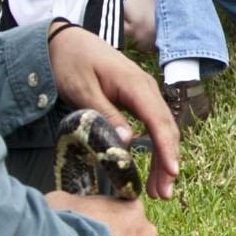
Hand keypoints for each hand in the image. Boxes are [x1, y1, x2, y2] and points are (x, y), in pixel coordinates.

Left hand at [47, 25, 180, 201]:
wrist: (64, 41)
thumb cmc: (72, 62)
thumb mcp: (83, 90)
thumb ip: (105, 115)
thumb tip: (127, 142)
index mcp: (136, 86)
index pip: (159, 122)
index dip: (167, 149)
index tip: (171, 173)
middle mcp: (147, 89)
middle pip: (166, 129)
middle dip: (168, 162)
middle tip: (164, 194)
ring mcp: (144, 93)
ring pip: (162, 129)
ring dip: (164, 159)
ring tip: (160, 189)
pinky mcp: (137, 99)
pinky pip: (153, 125)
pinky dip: (156, 147)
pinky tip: (153, 165)